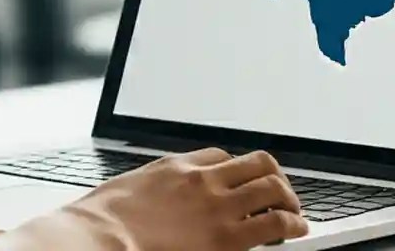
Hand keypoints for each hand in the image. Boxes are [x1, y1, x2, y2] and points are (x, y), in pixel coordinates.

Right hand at [0, 148, 307, 249]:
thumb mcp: (124, 192)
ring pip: (271, 186)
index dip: (235, 169)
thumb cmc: (98, 224)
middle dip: (273, 175)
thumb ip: (148, 190)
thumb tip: (148, 200)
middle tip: (280, 191)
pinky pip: (274, 221)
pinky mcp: (227, 236)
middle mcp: (202, 179)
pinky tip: (297, 229)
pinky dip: (292, 223)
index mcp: (174, 167)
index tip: (240, 180)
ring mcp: (217, 205)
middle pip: (255, 162)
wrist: (97, 239)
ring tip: (294, 211)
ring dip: (288, 197)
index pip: (219, 156)